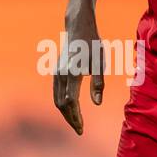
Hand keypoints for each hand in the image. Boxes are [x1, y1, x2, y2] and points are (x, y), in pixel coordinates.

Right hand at [53, 14, 104, 135]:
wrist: (78, 26)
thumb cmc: (93, 43)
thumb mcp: (100, 63)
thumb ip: (98, 84)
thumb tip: (96, 103)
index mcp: (73, 72)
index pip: (71, 102)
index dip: (76, 117)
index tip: (82, 129)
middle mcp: (61, 74)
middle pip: (61, 104)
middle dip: (70, 119)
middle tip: (80, 130)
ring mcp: (56, 73)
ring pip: (57, 99)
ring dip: (66, 113)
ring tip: (76, 123)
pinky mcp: (56, 72)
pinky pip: (56, 93)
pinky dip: (62, 104)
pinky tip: (71, 110)